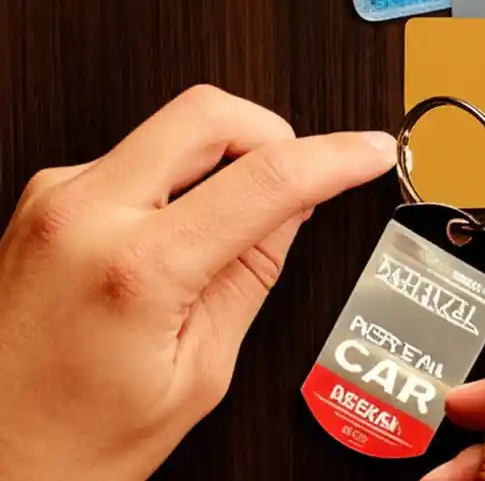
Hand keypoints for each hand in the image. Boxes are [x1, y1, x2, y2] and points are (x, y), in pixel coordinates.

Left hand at [0, 85, 396, 479]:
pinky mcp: (45, 201)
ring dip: (222, 162)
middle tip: (302, 178)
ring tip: (229, 235)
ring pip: (171, 130)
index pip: (264, 180)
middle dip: (273, 133)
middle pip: (206, 113)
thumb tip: (293, 210)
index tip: (368, 150)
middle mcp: (81, 215)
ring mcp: (54, 200)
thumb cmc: (74, 441)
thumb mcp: (199, 371)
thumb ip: (252, 274)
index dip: (334, 157)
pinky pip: (138, 157)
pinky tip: (185, 235)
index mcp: (133, 269)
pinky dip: (182, 179)